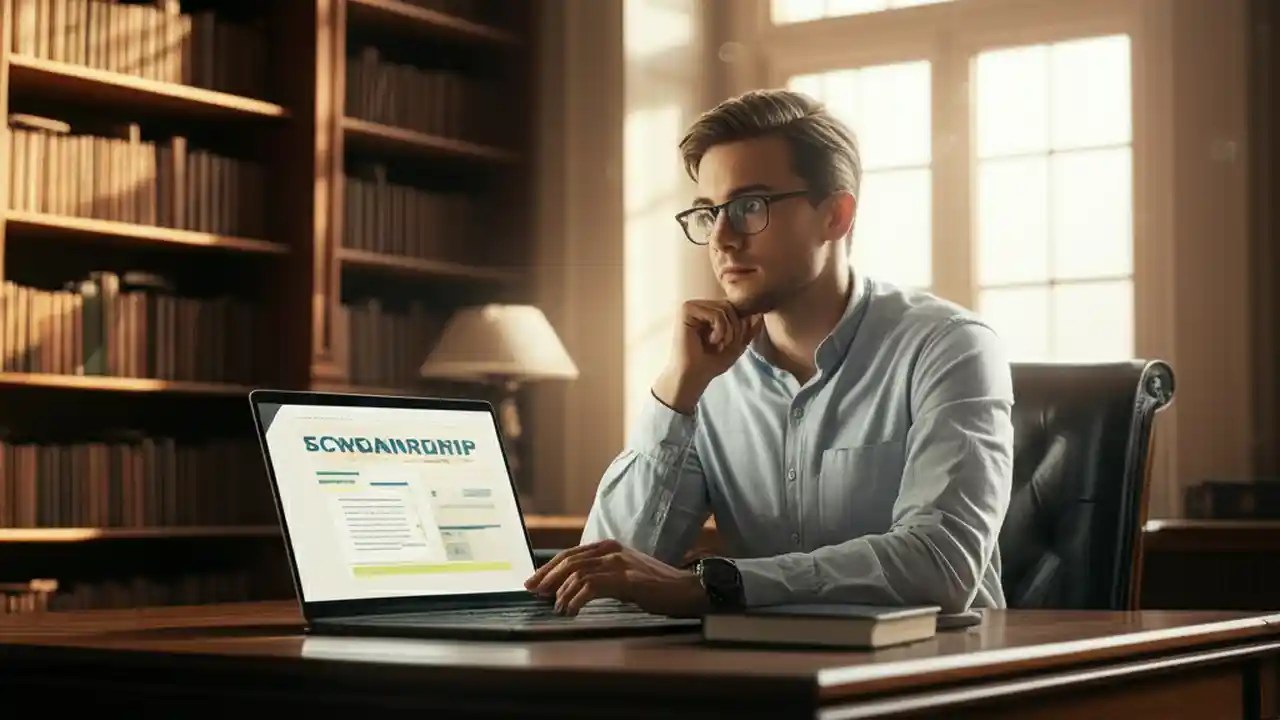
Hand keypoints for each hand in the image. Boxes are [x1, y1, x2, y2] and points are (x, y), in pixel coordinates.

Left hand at [523, 540, 709, 617]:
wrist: (684, 589)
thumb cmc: (655, 587)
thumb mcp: (623, 575)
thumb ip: (601, 575)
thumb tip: (571, 588)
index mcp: (609, 546)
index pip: (570, 554)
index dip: (548, 568)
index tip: (534, 582)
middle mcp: (611, 550)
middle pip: (569, 560)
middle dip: (547, 577)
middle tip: (535, 593)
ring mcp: (619, 563)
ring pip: (578, 572)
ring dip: (562, 592)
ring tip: (557, 607)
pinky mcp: (626, 579)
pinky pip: (592, 586)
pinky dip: (577, 598)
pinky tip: (572, 610)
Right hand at [654, 300, 762, 413]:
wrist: (694, 376)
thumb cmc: (712, 362)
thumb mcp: (737, 344)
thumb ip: (748, 329)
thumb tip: (762, 314)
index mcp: (708, 310)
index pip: (734, 306)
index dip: (740, 325)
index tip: (729, 344)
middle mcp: (699, 304)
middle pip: (731, 305)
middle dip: (735, 328)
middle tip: (724, 345)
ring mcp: (692, 305)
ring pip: (725, 309)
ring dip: (728, 332)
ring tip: (717, 344)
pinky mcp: (686, 310)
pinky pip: (716, 314)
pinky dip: (719, 331)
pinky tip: (709, 341)